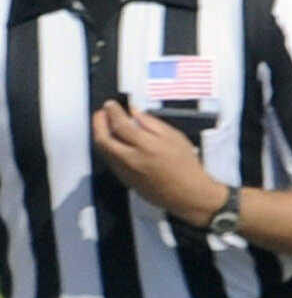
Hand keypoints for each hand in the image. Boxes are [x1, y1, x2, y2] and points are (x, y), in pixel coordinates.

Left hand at [91, 102, 226, 227]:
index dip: (113, 112)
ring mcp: (125, 171)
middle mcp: (131, 159)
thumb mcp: (174, 137)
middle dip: (99, 123)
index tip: (111, 105)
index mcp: (145, 146)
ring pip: (104, 151)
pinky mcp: (124, 179)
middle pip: (104, 139)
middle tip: (102, 113)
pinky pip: (110, 160)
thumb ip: (152, 123)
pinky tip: (115, 141)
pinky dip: (108, 147)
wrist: (186, 192)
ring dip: (101, 135)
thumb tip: (135, 113)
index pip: (121, 125)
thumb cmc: (185, 165)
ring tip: (105, 125)